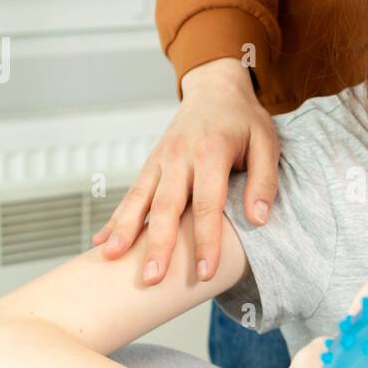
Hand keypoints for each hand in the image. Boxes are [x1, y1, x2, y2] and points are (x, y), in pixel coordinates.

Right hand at [91, 58, 278, 284]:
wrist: (215, 89)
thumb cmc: (244, 121)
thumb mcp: (266, 143)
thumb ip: (263, 181)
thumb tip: (258, 219)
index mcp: (211, 152)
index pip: (207, 204)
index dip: (206, 241)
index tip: (204, 273)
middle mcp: (179, 157)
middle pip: (165, 206)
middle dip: (158, 244)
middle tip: (152, 278)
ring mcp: (160, 160)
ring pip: (139, 199)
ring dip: (124, 230)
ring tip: (110, 258)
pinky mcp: (150, 164)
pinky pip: (131, 194)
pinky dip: (116, 218)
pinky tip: (101, 242)